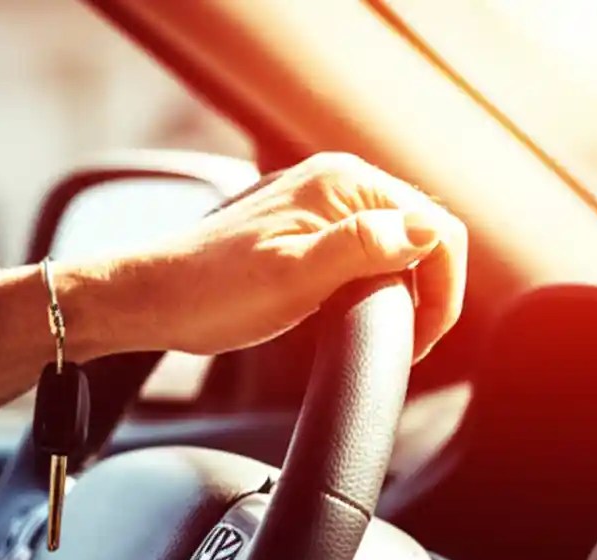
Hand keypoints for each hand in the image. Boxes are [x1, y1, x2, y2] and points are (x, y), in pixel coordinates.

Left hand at [69, 153, 467, 361]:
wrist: (153, 299)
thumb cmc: (213, 293)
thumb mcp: (294, 277)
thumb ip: (364, 247)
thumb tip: (428, 230)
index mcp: (346, 182)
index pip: (440, 229)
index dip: (444, 290)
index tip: (418, 340)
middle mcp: (338, 179)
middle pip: (422, 235)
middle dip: (426, 292)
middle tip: (402, 344)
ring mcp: (320, 200)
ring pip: (396, 245)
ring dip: (401, 290)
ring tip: (380, 332)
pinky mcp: (305, 224)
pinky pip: (364, 249)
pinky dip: (374, 284)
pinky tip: (353, 312)